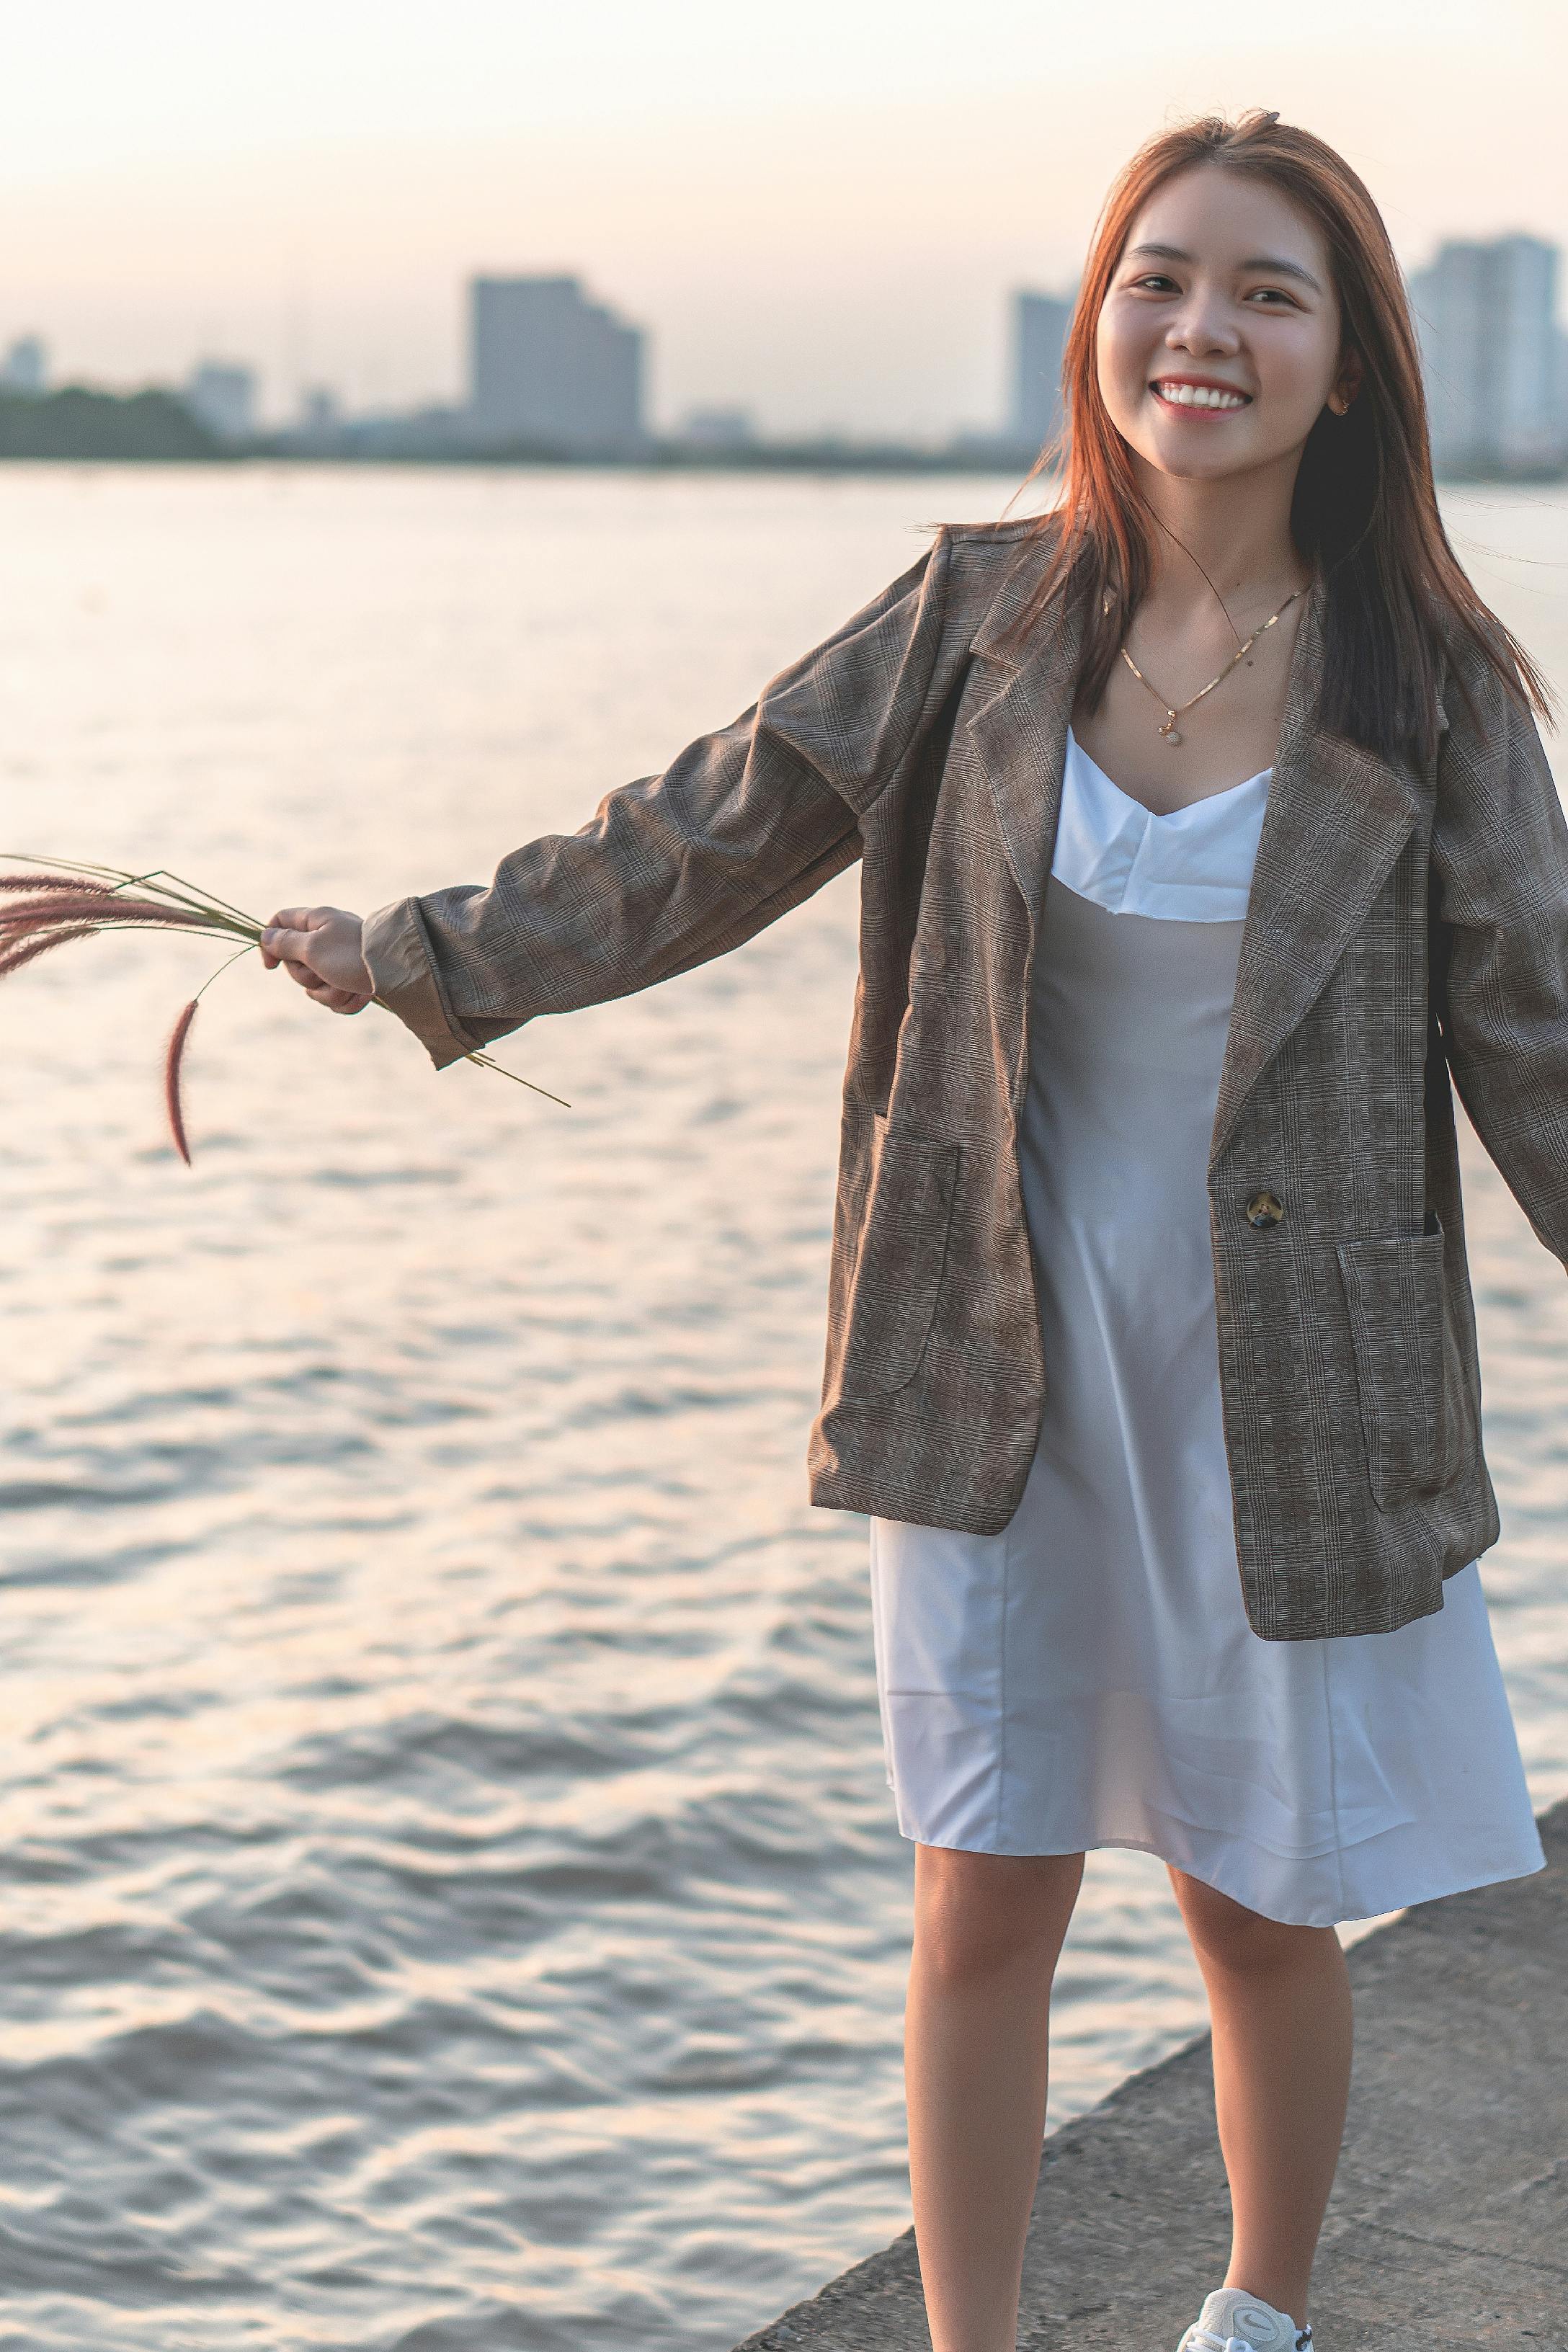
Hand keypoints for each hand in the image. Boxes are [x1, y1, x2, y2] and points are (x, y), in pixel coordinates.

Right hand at [259, 906, 374, 1013]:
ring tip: (348, 985)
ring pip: (316, 987)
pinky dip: (346, 1001)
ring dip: (330, 992)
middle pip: (296, 964)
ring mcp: (341, 962)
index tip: (271, 966)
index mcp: (316, 921)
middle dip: (308, 977)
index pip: (280, 922)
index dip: (270, 944)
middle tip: (324, 972)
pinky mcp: (354, 981)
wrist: (399, 972)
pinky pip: (336, 998)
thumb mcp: (313, 947)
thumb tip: (265, 936)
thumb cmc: (352, 955)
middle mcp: (327, 939)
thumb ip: (286, 943)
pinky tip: (361, 995)